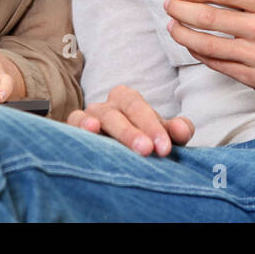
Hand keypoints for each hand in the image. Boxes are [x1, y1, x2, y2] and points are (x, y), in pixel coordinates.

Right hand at [67, 84, 193, 156]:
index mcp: (128, 100)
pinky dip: (80, 125)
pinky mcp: (73, 128)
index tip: (165, 149)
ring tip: (117, 138)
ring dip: (109, 130)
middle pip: (119, 113)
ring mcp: (88, 115)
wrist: (116, 153)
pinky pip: (73, 122)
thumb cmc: (141, 140)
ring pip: (96, 117)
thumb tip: (181, 129)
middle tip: (147, 150)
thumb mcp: (161, 135)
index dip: (153, 127)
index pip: (140, 108)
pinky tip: (90, 130)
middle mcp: (107, 105)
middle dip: (133, 132)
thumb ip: (176, 131)